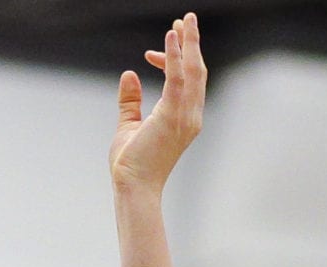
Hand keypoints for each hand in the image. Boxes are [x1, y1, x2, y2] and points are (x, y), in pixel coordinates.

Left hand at [110, 13, 205, 194]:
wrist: (133, 187)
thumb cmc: (131, 164)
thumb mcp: (129, 125)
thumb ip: (131, 100)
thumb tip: (129, 74)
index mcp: (185, 117)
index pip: (187, 81)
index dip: (175, 61)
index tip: (153, 52)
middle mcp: (191, 115)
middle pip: (196, 70)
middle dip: (191, 44)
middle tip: (184, 19)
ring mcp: (186, 115)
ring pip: (192, 70)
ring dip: (188, 43)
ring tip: (183, 20)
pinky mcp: (173, 115)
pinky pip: (177, 78)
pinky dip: (174, 56)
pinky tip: (169, 38)